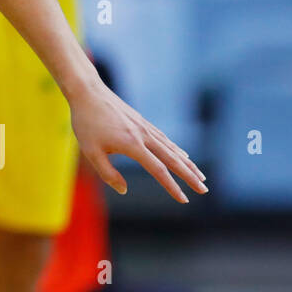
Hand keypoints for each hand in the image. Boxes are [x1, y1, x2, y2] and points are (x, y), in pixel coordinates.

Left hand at [68, 78, 206, 202]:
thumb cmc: (86, 122)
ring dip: (187, 163)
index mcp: (133, 145)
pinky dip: (176, 149)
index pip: (159, 170)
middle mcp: (144, 136)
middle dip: (190, 176)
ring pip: (171, 148)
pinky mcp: (141, 121)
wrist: (87, 91)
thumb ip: (108, 173)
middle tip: (204, 189)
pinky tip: (182, 155)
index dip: (172, 187)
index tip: (185, 200)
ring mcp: (144, 127)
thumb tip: (124, 190)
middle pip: (173, 159)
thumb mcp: (91, 152)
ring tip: (200, 176)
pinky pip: (164, 138)